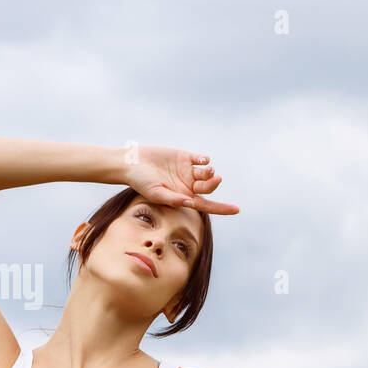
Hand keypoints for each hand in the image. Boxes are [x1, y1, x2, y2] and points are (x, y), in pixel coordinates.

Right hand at [122, 145, 239, 214]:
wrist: (131, 163)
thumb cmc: (141, 182)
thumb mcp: (156, 193)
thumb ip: (173, 199)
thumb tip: (190, 203)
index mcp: (184, 198)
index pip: (207, 205)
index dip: (222, 208)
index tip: (237, 210)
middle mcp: (188, 185)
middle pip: (208, 188)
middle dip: (213, 184)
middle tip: (215, 179)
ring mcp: (187, 171)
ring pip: (207, 173)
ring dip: (210, 172)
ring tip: (207, 169)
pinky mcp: (184, 157)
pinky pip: (200, 159)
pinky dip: (204, 160)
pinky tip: (203, 160)